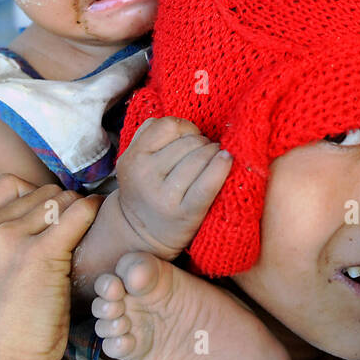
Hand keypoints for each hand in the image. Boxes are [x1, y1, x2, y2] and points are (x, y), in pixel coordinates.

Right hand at [0, 176, 99, 359]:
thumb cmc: (5, 326)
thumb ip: (0, 243)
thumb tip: (43, 214)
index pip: (10, 184)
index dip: (39, 196)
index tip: (53, 219)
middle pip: (42, 191)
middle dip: (64, 206)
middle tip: (77, 232)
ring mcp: (8, 239)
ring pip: (62, 199)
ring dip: (81, 213)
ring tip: (88, 236)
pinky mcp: (40, 253)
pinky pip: (79, 214)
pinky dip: (94, 215)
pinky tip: (100, 227)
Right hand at [114, 117, 231, 258]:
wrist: (143, 235)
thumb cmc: (149, 189)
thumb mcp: (136, 160)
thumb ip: (151, 134)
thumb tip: (186, 124)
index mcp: (132, 159)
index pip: (168, 126)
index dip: (186, 128)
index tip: (190, 139)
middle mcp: (145, 176)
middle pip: (189, 142)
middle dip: (202, 144)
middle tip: (204, 155)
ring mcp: (165, 197)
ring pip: (201, 157)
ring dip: (214, 154)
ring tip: (214, 161)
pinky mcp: (186, 213)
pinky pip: (208, 184)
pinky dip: (221, 168)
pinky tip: (227, 161)